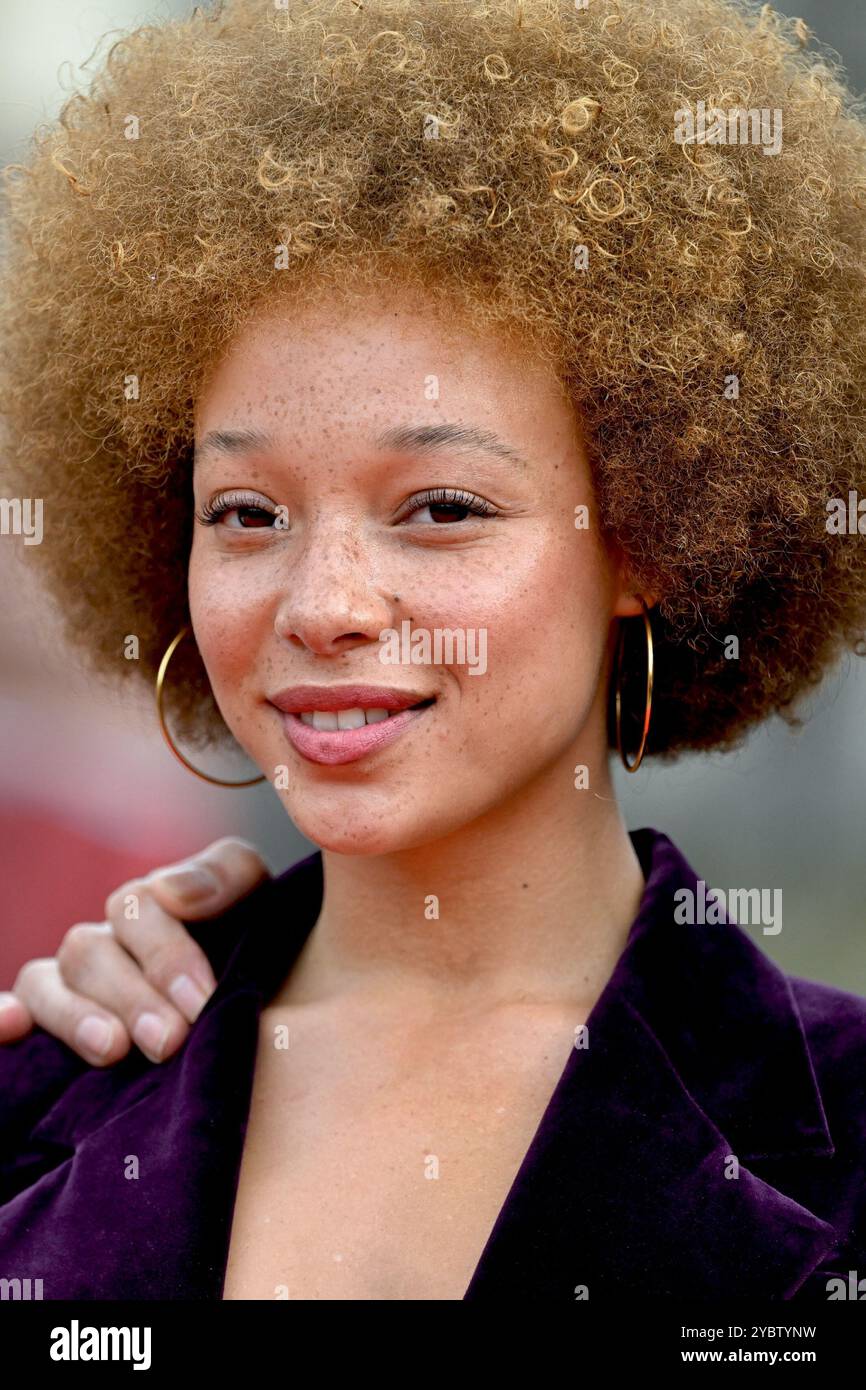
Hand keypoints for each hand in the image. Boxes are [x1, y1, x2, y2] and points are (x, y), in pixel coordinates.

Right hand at [0, 838, 269, 1064]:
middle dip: (130, 995)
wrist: (268, 1002)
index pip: (137, 909)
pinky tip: (10, 1027)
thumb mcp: (257, 900)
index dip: (166, 953)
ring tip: (112, 1049)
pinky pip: (12, 1010)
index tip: (201, 1000)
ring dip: (75, 1015)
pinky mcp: (50, 1026)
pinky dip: (2, 1018)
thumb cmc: (257, 947)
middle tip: (168, 1039)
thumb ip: (225, 876)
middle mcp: (105, 941)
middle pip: (89, 951)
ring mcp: (73, 984)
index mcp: (150, 906)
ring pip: (44, 982)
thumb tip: (169, 891)